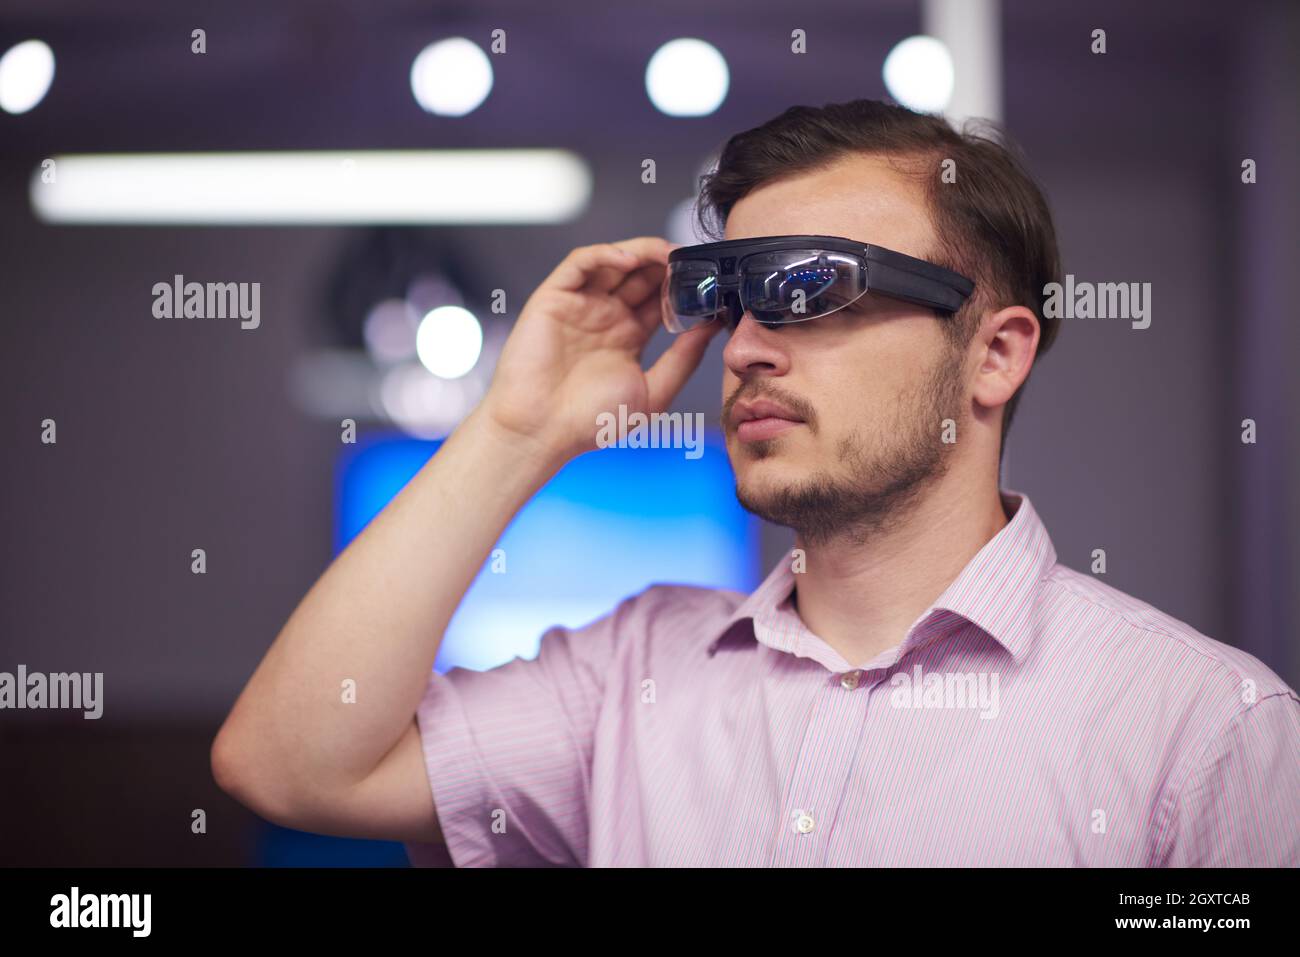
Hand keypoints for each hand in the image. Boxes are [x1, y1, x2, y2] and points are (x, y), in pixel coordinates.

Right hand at [479, 236, 719, 462]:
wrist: (541, 432)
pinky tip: (629, 260)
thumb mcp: (653, 392)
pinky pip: (581, 263)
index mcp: (628, 336)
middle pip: (641, 274)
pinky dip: (605, 254)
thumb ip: (684, 359)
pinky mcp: (554, 297)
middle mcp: (605, 315)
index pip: (659, 298)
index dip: (683, 287)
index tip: (709, 283)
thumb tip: (713, 326)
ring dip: (643, 251)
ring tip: (668, 254)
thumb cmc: (590, 422)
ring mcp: (580, 304)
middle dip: (667, 264)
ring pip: (614, 261)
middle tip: (693, 261)